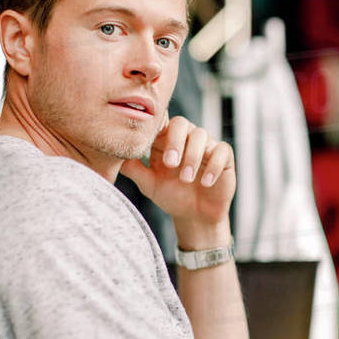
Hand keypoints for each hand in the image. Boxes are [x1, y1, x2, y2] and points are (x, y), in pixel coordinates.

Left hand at [120, 114, 235, 242]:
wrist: (195, 217)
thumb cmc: (171, 196)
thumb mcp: (149, 185)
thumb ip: (134, 169)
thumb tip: (115, 157)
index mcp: (166, 140)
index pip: (162, 121)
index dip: (157, 123)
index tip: (150, 136)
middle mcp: (186, 138)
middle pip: (181, 123)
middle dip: (175, 142)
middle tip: (170, 164)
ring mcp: (206, 146)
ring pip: (201, 135)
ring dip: (192, 157)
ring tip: (186, 178)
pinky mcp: (224, 157)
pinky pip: (222, 151)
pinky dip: (213, 166)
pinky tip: (204, 182)